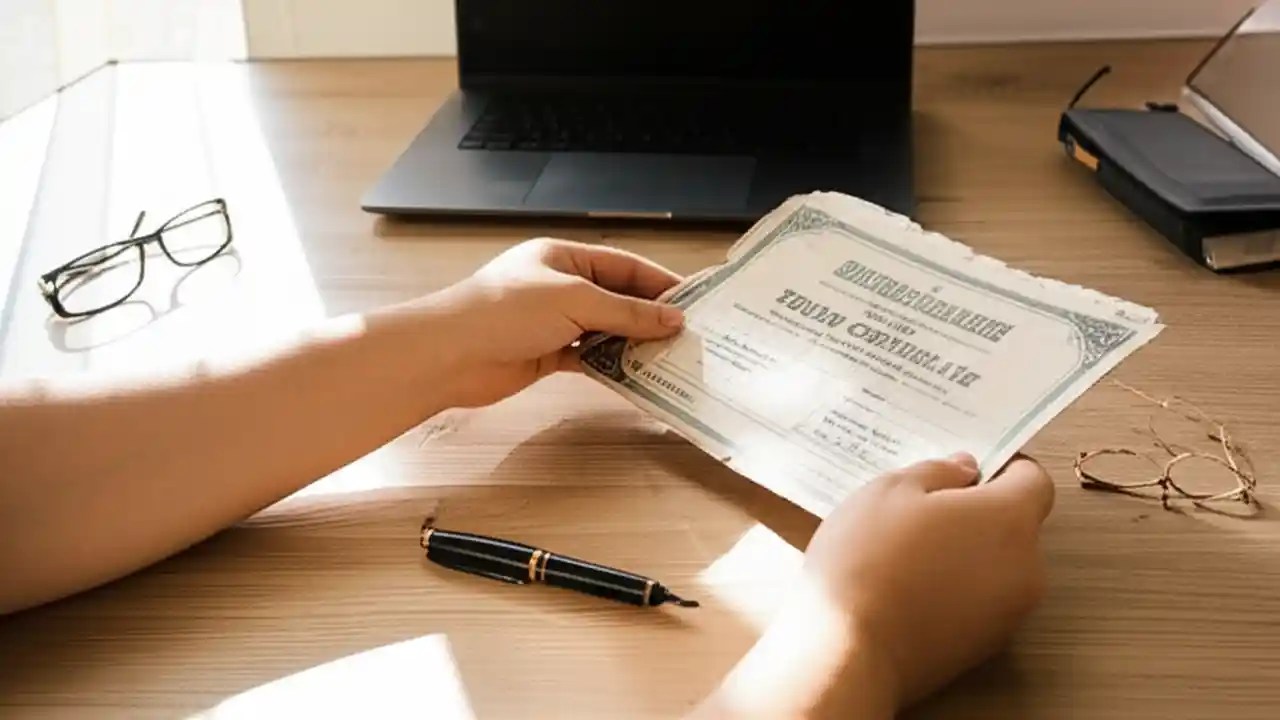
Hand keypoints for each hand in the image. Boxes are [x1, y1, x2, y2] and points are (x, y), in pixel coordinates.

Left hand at [422, 238, 684, 407]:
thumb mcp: (574, 301)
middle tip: (687, 336)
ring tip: (668, 358)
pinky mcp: (545, 354)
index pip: (623, 266)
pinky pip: (587, 357)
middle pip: (616, 298)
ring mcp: (551, 321)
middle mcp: (559, 286)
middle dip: (649, 316)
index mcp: (564, 257)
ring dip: (632, 343)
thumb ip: (626, 311)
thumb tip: (671, 319)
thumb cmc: (503, 311)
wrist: (449, 353)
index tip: (692, 302)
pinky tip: (634, 375)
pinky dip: (610, 365)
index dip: (659, 283)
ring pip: (604, 330)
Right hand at [695, 453, 1053, 719]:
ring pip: (995, 565)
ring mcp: (1009, 613)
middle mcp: (1025, 567)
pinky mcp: (984, 646)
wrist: (850, 653)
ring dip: (964, 552)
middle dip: (976, 512)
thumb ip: (937, 471)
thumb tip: (965, 470)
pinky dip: (955, 588)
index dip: (1003, 466)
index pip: (1034, 480)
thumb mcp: (888, 491)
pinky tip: (907, 588)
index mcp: (1009, 519)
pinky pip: (980, 600)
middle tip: (920, 508)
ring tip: (906, 552)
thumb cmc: (867, 561)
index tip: (966, 467)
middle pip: (1014, 525)